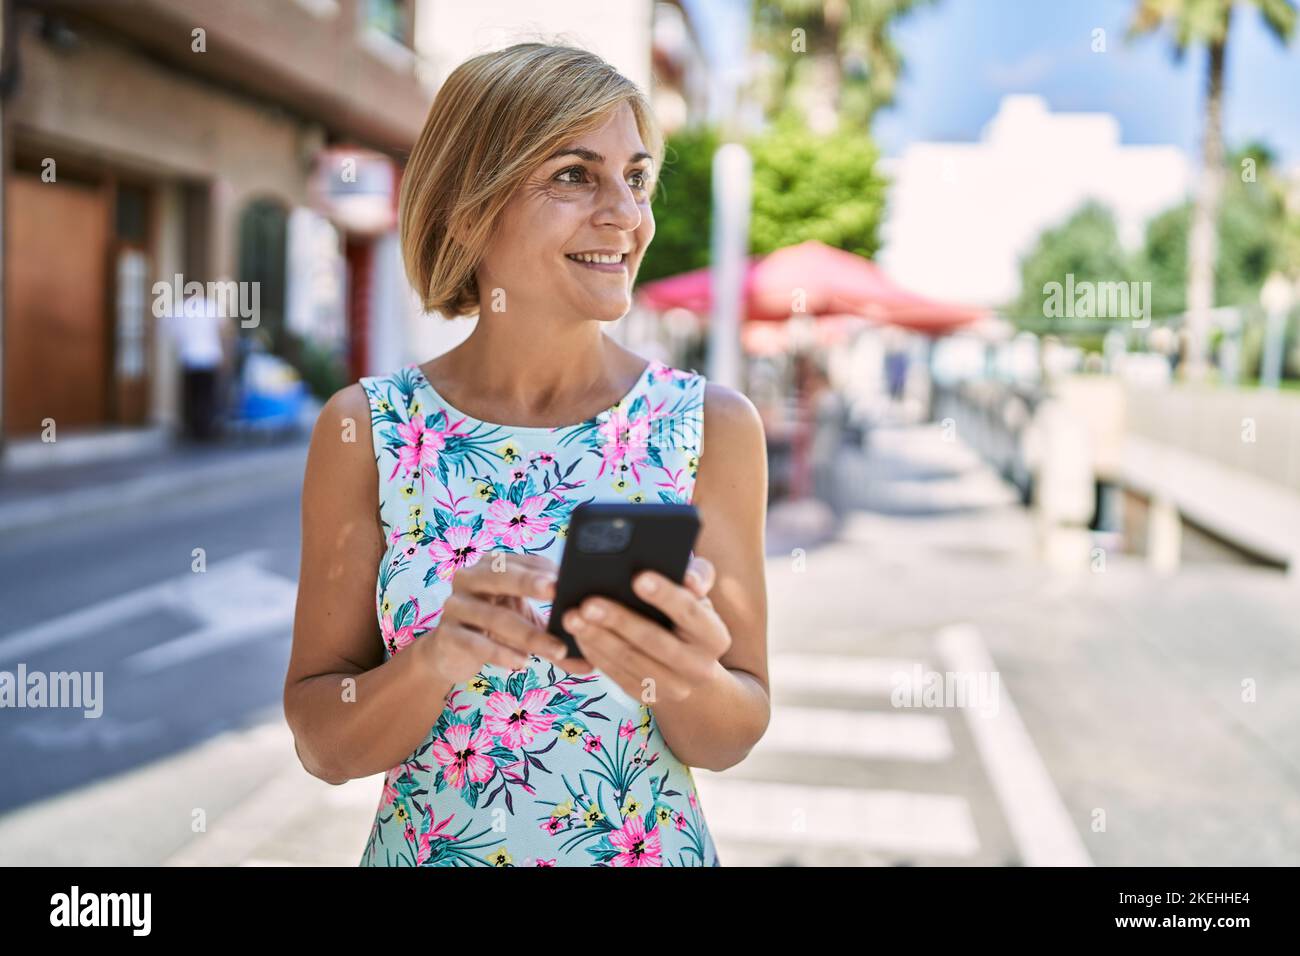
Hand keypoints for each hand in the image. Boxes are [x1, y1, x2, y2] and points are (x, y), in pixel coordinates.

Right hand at [418, 552, 587, 684]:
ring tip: (556, 650)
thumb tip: (592, 660)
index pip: (524, 561)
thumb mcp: (526, 624)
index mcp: (493, 564)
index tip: (572, 578)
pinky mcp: (447, 635)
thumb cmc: (493, 629)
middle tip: (558, 591)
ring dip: (528, 635)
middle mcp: (470, 578)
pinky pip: (477, 643)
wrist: (448, 652)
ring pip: (495, 617)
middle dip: (530, 582)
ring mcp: (456, 606)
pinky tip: (522, 663)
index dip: (547, 570)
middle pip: (502, 576)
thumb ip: (556, 635)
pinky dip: (501, 653)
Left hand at [562, 555, 728, 703]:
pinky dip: (595, 654)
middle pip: (654, 641)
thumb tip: (688, 576)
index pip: (691, 612)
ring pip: (630, 661)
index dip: (666, 595)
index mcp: (715, 636)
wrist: (693, 668)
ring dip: (597, 638)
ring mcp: (674, 688)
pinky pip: (617, 675)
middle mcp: (699, 667)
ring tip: (572, 616)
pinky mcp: (648, 698)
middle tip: (588, 602)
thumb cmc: (689, 615)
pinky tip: (577, 635)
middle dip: (619, 620)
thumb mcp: (700, 596)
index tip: (638, 577)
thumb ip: (698, 576)